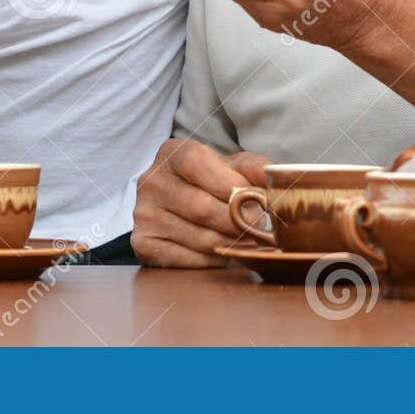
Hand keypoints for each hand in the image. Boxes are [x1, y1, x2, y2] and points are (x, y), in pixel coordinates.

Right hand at [132, 138, 270, 267]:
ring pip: (200, 237)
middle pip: (201, 207)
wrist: (174, 206)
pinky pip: (190, 259)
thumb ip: (251, 167)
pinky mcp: (144, 244)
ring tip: (246, 239)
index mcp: (171, 154)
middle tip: (259, 226)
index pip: (197, 162)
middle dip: (237, 220)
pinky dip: (215, 259)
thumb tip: (269, 176)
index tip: (254, 198)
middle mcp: (151, 182)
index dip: (229, 182)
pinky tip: (224, 250)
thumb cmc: (209, 182)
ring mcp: (144, 214)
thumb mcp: (229, 166)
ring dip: (231, 242)